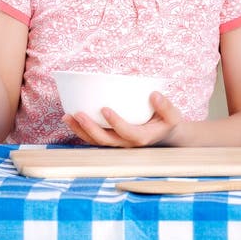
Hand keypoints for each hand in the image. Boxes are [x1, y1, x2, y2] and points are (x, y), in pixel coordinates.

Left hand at [63, 92, 183, 147]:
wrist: (164, 135)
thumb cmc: (166, 123)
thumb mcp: (173, 116)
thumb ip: (166, 107)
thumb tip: (154, 94)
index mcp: (143, 138)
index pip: (128, 134)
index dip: (116, 124)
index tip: (105, 109)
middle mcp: (127, 144)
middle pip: (106, 141)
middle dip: (90, 129)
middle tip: (78, 114)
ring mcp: (117, 143)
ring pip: (96, 141)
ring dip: (80, 130)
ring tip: (67, 116)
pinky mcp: (110, 139)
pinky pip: (93, 138)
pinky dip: (80, 130)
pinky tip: (70, 118)